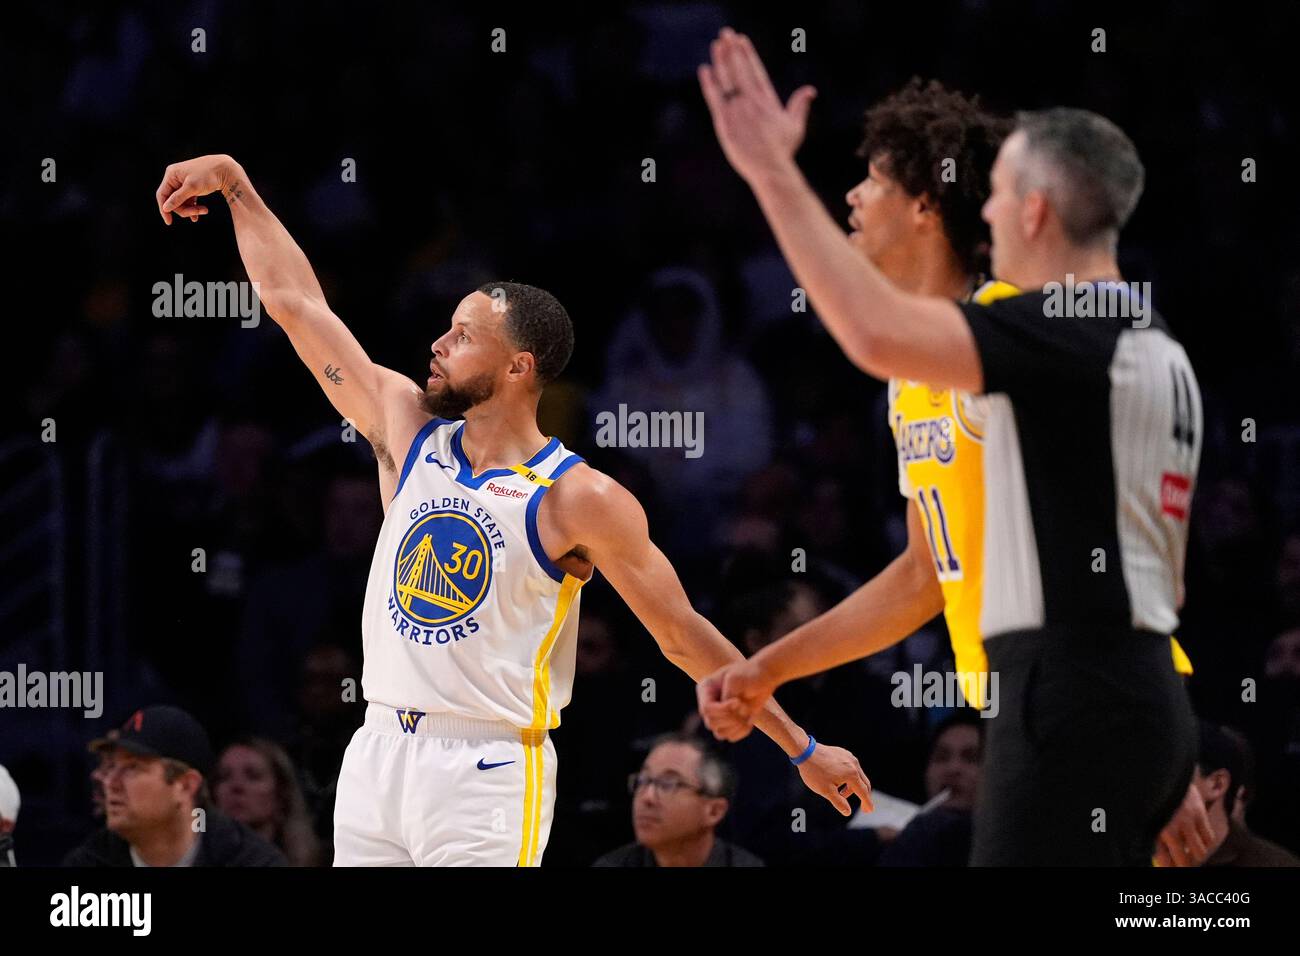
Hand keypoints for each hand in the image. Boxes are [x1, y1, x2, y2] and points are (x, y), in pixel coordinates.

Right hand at [155, 154, 239, 224]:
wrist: (225, 169)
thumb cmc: (208, 175)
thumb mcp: (192, 188)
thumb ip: (177, 198)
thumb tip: (165, 208)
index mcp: (171, 175)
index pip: (162, 195)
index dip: (164, 209)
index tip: (169, 222)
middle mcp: (175, 177)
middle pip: (173, 200)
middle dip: (184, 209)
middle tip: (197, 214)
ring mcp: (183, 182)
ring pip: (181, 201)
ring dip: (191, 209)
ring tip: (205, 211)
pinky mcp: (191, 186)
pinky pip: (188, 200)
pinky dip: (193, 207)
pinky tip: (199, 214)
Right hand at [696, 657, 778, 741]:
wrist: (762, 677)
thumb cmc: (749, 673)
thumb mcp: (735, 679)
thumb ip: (727, 695)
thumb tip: (728, 713)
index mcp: (705, 688)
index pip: (707, 709)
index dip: (722, 710)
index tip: (738, 701)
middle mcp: (709, 702)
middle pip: (711, 722)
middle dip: (730, 718)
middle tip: (745, 707)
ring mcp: (718, 714)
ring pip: (719, 732)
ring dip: (735, 726)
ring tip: (747, 714)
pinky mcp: (729, 723)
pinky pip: (730, 737)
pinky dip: (741, 732)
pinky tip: (749, 721)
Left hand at [698, 27, 815, 185]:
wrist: (769, 168)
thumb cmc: (782, 151)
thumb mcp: (795, 126)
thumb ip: (799, 105)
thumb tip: (810, 90)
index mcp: (767, 100)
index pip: (756, 71)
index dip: (748, 54)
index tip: (742, 40)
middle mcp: (752, 102)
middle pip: (740, 70)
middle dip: (733, 50)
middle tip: (726, 33)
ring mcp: (737, 111)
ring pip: (727, 80)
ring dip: (721, 61)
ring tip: (717, 44)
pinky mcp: (724, 123)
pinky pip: (715, 98)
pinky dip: (710, 84)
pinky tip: (705, 69)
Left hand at [797, 742, 873, 816]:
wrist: (805, 751)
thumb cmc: (814, 771)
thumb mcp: (826, 791)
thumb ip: (839, 802)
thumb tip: (848, 812)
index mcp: (852, 774)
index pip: (863, 792)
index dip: (867, 803)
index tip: (869, 810)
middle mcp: (853, 764)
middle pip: (864, 783)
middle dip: (864, 795)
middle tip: (863, 807)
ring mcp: (849, 757)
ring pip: (857, 775)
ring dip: (853, 786)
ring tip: (841, 794)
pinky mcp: (843, 753)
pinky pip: (851, 767)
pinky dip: (849, 777)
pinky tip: (838, 781)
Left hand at [1154, 783, 1215, 865]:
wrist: (1160, 772)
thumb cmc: (1152, 796)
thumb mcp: (1147, 817)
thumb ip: (1154, 837)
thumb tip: (1158, 855)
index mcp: (1156, 829)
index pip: (1164, 860)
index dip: (1169, 867)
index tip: (1171, 868)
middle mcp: (1173, 827)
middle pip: (1186, 859)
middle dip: (1185, 864)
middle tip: (1184, 863)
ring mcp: (1188, 820)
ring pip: (1201, 851)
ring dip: (1197, 855)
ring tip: (1192, 853)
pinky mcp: (1200, 813)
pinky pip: (1209, 837)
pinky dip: (1206, 843)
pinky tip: (1200, 841)